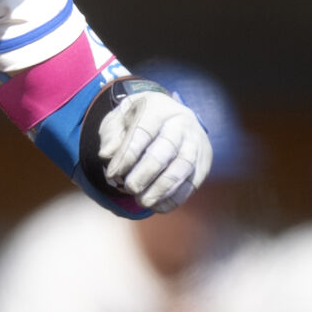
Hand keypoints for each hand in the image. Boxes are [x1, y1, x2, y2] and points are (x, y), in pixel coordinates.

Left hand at [97, 90, 212, 210]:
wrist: (167, 119)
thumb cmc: (137, 122)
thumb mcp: (119, 120)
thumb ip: (111, 135)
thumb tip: (107, 154)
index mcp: (158, 107)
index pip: (144, 131)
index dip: (128, 154)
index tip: (113, 173)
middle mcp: (182, 121)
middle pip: (166, 148)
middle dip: (145, 173)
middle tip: (129, 188)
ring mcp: (196, 142)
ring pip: (183, 166)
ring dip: (161, 189)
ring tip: (142, 201)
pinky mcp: (203, 162)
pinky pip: (192, 182)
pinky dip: (174, 198)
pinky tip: (157, 205)